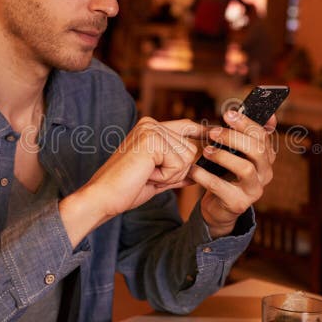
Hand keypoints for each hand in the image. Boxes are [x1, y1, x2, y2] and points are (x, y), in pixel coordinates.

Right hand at [60, 118, 204, 245]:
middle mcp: (150, 124)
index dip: (203, 134)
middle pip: (191, 147)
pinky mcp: (151, 141)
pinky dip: (165, 177)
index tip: (218, 134)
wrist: (103, 198)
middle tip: (151, 175)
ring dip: (171, 174)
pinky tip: (146, 175)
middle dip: (178, 170)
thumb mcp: (160, 177)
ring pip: (187, 156)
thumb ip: (178, 171)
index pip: (188, 127)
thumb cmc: (127, 189)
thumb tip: (200, 170)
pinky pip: (178, 163)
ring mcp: (150, 130)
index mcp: (150, 127)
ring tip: (147, 175)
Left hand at [188, 110, 277, 237]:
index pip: (263, 135)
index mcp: (266, 157)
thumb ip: (246, 134)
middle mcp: (265, 173)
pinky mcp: (238, 204)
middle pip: (258, 150)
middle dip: (234, 137)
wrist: (219, 207)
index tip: (228, 114)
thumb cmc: (226, 174)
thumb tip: (267, 113)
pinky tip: (194, 169)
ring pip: (245, 169)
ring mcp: (254, 190)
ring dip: (223, 156)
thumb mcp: (236, 153)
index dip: (246, 123)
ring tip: (206, 151)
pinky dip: (205, 176)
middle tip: (213, 132)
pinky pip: (221, 187)